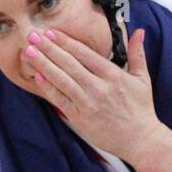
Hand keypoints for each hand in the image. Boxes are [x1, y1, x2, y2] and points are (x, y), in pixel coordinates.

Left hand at [20, 27, 160, 163]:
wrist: (140, 140)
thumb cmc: (141, 109)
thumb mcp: (143, 79)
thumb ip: (137, 54)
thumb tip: (139, 31)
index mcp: (113, 75)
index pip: (85, 54)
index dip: (66, 42)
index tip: (51, 32)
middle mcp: (98, 88)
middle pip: (69, 64)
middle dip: (49, 48)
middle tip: (33, 35)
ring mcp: (88, 103)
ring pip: (61, 80)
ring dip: (43, 65)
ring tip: (29, 52)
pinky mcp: (80, 118)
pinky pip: (61, 101)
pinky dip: (49, 88)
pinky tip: (37, 77)